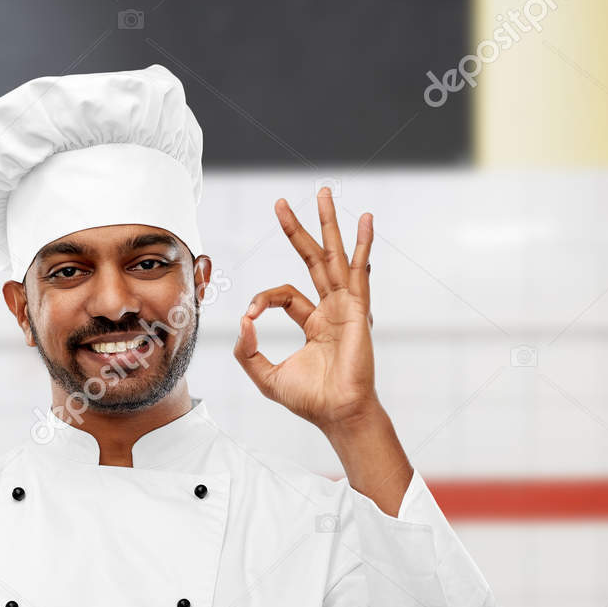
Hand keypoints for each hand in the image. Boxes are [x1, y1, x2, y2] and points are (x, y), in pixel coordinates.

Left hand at [234, 189, 377, 433]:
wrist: (337, 414)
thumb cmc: (309, 400)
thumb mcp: (266, 375)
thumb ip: (247, 350)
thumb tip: (241, 322)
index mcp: (313, 322)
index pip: (284, 294)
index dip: (262, 299)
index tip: (249, 316)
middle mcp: (331, 309)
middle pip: (312, 260)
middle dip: (298, 230)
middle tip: (282, 202)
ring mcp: (346, 306)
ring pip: (334, 256)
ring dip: (328, 223)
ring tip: (324, 192)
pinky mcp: (357, 310)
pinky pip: (358, 271)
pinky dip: (362, 245)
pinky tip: (366, 221)